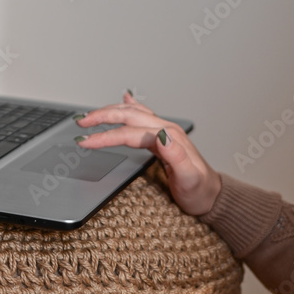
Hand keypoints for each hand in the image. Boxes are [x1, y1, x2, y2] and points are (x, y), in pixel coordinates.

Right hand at [74, 91, 221, 215]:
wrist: (212, 195)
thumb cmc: (199, 191)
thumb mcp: (189, 179)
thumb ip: (176, 156)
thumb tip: (161, 136)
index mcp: (169, 137)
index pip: (129, 133)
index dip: (106, 136)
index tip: (86, 142)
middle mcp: (166, 129)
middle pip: (128, 115)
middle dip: (102, 117)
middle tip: (81, 123)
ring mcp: (164, 131)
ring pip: (132, 113)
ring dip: (110, 111)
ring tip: (91, 115)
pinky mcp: (162, 136)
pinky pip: (142, 115)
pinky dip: (130, 106)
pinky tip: (125, 98)